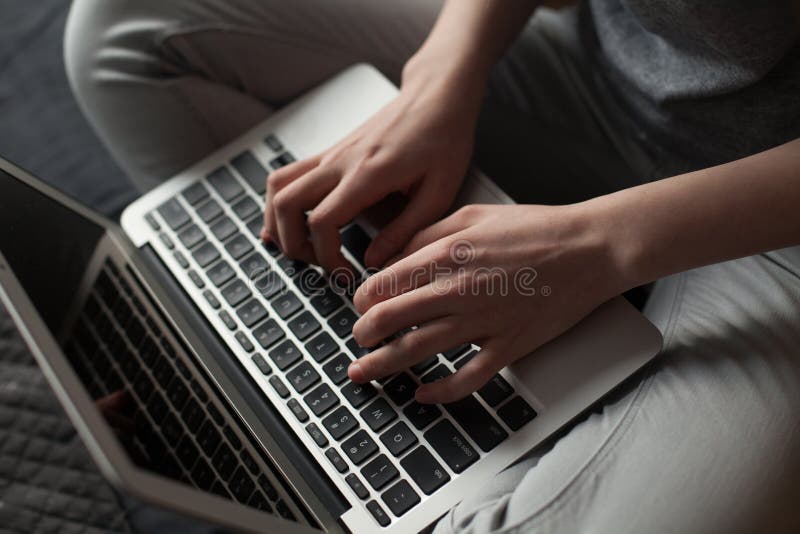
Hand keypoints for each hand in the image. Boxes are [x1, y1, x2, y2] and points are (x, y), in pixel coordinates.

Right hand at [261, 62, 483, 271]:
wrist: (436, 97)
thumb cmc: (443, 139)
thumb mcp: (439, 193)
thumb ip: (406, 231)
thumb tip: (374, 260)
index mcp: (367, 174)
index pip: (321, 222)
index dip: (327, 257)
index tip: (346, 274)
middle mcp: (340, 162)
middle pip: (285, 205)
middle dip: (294, 245)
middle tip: (321, 265)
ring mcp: (330, 155)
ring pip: (276, 187)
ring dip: (278, 222)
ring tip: (302, 247)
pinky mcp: (330, 152)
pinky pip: (287, 175)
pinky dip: (279, 201)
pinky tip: (288, 222)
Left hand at [348, 203, 629, 403]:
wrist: (588, 249)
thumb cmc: (535, 228)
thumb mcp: (473, 214)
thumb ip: (428, 233)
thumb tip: (393, 256)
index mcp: (447, 255)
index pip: (385, 283)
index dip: (363, 298)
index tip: (361, 305)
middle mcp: (458, 290)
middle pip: (391, 319)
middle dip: (363, 333)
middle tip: (358, 339)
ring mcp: (483, 321)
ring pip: (418, 350)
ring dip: (383, 364)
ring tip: (362, 372)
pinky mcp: (508, 345)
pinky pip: (468, 377)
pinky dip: (442, 391)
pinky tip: (423, 394)